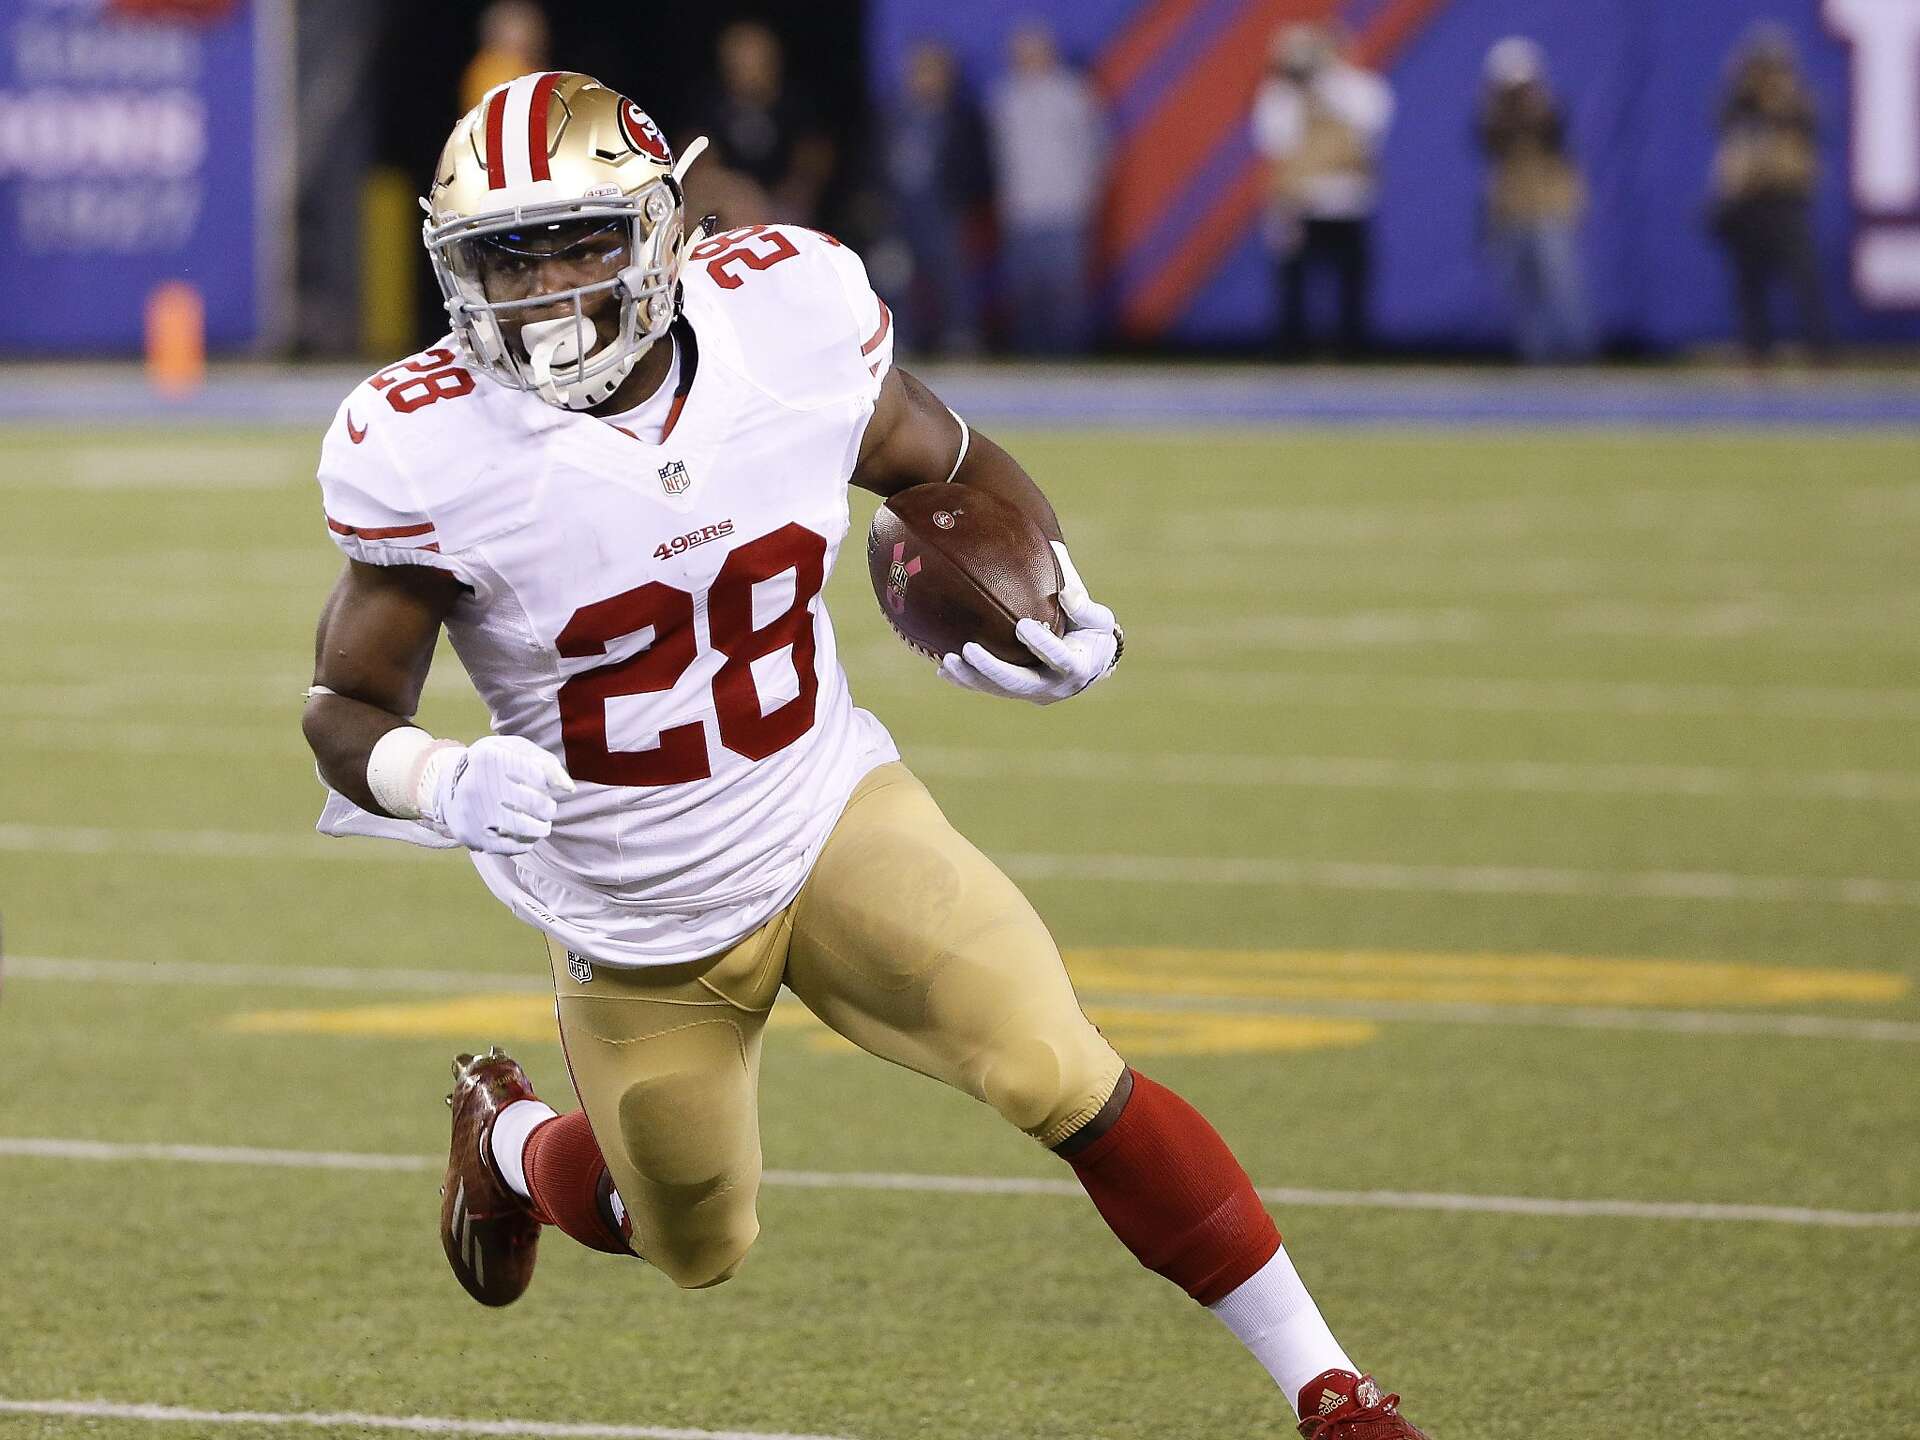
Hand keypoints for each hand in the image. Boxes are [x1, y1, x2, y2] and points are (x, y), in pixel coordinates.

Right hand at [421, 735, 574, 854]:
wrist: (446, 784)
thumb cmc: (493, 765)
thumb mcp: (514, 750)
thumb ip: (546, 763)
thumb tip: (569, 789)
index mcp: (488, 758)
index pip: (539, 776)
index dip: (546, 783)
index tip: (541, 784)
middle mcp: (477, 784)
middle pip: (536, 804)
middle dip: (548, 808)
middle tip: (547, 808)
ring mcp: (471, 812)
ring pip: (524, 829)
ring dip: (540, 829)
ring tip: (541, 824)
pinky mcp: (469, 835)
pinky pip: (508, 847)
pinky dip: (523, 844)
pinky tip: (525, 837)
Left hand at [939, 543, 1121, 705]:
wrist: (1090, 660)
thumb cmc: (1092, 631)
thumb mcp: (1098, 618)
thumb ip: (1082, 605)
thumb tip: (1064, 591)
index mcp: (1078, 666)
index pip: (1059, 658)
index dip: (1041, 644)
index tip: (1022, 624)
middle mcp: (1054, 686)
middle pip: (1020, 683)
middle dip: (992, 668)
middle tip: (968, 648)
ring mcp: (1034, 693)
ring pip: (1000, 690)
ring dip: (972, 678)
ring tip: (947, 660)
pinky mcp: (1017, 693)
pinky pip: (989, 690)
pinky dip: (967, 682)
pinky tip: (944, 671)